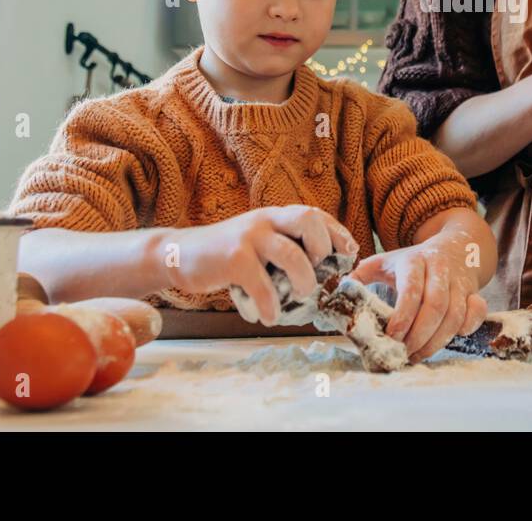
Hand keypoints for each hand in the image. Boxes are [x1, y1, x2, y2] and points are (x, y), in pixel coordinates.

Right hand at [162, 206, 357, 324]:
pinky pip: (262, 284)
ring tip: (300, 297)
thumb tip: (322, 275)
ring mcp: (249, 237)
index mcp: (275, 216)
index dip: (338, 233)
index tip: (350, 254)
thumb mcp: (259, 242)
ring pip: (292, 254)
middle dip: (323, 247)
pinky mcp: (233, 258)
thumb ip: (284, 248)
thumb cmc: (228, 255)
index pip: (315, 214)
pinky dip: (270, 305)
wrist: (181, 254)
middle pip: (308, 219)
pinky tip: (268, 316)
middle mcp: (266, 220)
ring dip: (303, 280)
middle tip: (318, 271)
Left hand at [350, 229, 487, 361]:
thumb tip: (338, 292)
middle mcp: (440, 269)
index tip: (391, 337)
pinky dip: (465, 329)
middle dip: (419, 336)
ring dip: (437, 341)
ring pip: (454, 315)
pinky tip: (447, 339)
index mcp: (414, 261)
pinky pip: (476, 314)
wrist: (457, 247)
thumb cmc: (415, 261)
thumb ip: (361, 275)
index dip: (402, 316)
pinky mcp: (475, 292)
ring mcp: (460, 281)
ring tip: (418, 354)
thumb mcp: (386, 261)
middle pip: (435, 306)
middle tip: (405, 353)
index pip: (411, 289)